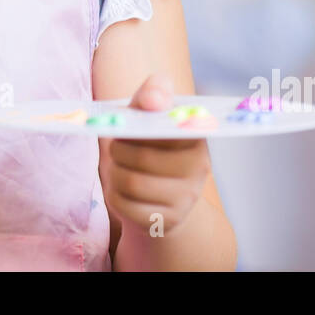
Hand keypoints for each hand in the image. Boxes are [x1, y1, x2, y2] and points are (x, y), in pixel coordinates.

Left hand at [100, 73, 211, 237]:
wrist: (162, 190)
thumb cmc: (151, 141)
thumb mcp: (149, 111)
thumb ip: (153, 93)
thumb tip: (154, 99)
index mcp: (197, 134)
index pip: (169, 127)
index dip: (140, 127)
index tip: (128, 128)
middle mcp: (200, 166)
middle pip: (144, 159)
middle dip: (119, 151)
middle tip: (115, 147)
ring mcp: (187, 197)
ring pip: (133, 183)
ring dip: (114, 172)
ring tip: (117, 166)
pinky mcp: (168, 221)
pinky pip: (127, 207)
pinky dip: (114, 194)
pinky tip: (121, 188)